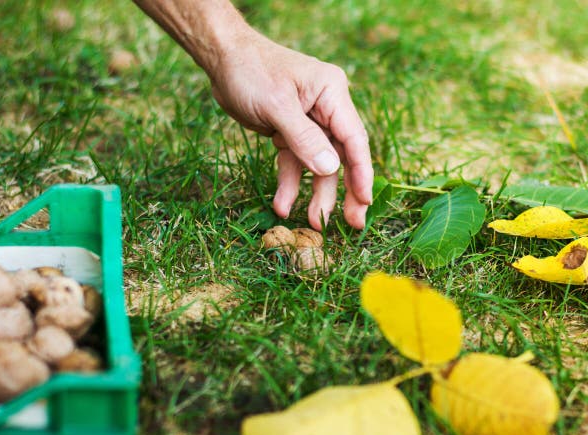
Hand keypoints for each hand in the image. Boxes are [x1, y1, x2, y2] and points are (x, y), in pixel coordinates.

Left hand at [208, 29, 372, 229]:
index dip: (362, 173)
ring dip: (315, 193)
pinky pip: (295, 162)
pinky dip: (289, 183)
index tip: (366, 201)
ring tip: (313, 223)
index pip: (354, 139)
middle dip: (346, 191)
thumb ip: (304, 138)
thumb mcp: (276, 106)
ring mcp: (309, 121)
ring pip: (318, 164)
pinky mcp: (290, 132)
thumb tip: (331, 169)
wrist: (221, 57)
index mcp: (332, 94)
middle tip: (354, 224)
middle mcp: (327, 108)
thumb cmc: (250, 71)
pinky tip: (282, 205)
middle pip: (342, 156)